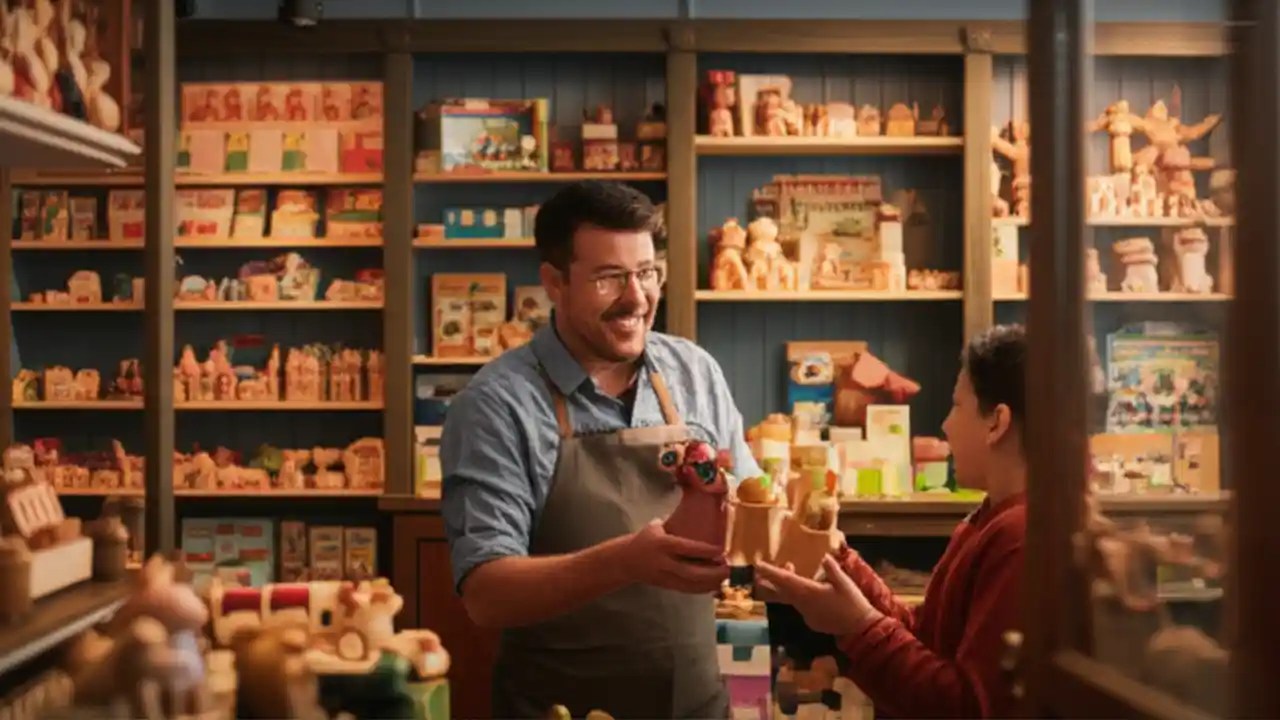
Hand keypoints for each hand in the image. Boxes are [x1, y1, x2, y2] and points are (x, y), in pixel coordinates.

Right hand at [618, 520, 728, 593]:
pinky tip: (714, 585)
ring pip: (691, 584)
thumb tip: (697, 515)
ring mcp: (666, 577)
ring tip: (724, 576)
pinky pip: (687, 590)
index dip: (705, 550)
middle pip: (691, 572)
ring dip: (710, 582)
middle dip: (711, 572)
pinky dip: (702, 589)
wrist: (625, 561)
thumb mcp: (656, 528)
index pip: (686, 548)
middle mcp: (665, 562)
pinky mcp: (667, 586)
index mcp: (663, 544)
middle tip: (728, 567)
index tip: (720, 549)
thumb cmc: (645, 540)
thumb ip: (675, 525)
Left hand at [755, 555, 879, 636]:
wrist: (860, 629)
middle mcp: (803, 604)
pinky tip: (806, 590)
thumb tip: (823, 557)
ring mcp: (806, 614)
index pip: (785, 580)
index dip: (771, 572)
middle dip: (769, 581)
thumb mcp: (844, 582)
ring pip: (790, 598)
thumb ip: (832, 569)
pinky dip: (798, 596)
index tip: (757, 565)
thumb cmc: (853, 603)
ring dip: (785, 587)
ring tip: (789, 570)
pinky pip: (800, 606)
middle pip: (781, 592)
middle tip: (759, 573)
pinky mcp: (811, 621)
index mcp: (809, 592)